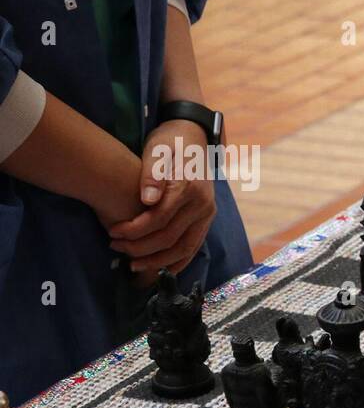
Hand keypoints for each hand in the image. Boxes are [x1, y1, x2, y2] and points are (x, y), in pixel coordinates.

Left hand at [108, 120, 216, 278]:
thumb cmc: (170, 142)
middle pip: (170, 238)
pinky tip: (160, 269)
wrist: (194, 137)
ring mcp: (207, 214)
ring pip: (184, 249)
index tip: (113, 233)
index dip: (134, 230)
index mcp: (189, 188)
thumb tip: (147, 199)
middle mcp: (202, 205)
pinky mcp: (206, 220)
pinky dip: (177, 262)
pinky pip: (194, 248)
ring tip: (133, 265)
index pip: (159, 219)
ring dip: (158, 262)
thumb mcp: (157, 149)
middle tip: (116, 248)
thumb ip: (152, 173)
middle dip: (141, 248)